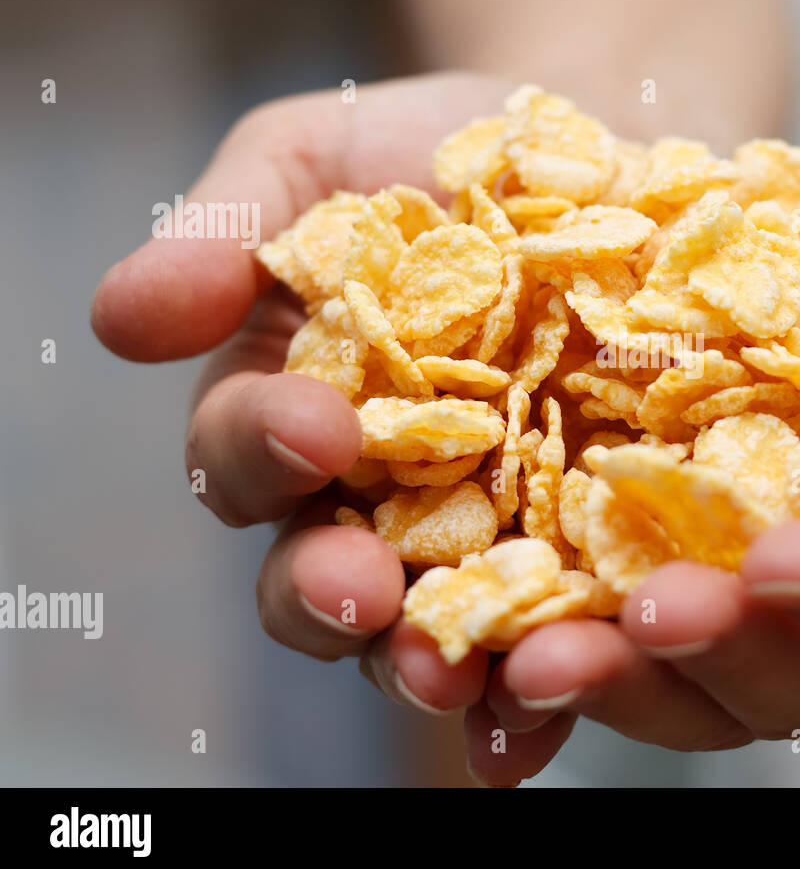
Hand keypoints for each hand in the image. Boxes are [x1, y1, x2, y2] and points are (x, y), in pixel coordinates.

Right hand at [91, 74, 527, 737]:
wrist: (610, 160)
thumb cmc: (447, 154)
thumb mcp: (323, 159)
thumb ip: (228, 231)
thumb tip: (121, 316)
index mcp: (302, 414)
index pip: (249, 462)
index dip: (263, 453)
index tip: (312, 430)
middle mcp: (382, 497)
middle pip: (328, 580)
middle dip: (333, 595)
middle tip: (361, 596)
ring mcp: (489, 533)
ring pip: (434, 630)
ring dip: (434, 665)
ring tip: (461, 678)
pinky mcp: (587, 550)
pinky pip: (557, 639)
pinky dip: (544, 691)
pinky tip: (546, 714)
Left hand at [464, 194, 799, 785]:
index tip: (780, 557)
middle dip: (719, 656)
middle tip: (635, 618)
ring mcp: (795, 612)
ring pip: (709, 679)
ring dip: (623, 671)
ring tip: (532, 649)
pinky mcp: (718, 567)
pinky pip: (647, 619)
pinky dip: (577, 623)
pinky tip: (501, 619)